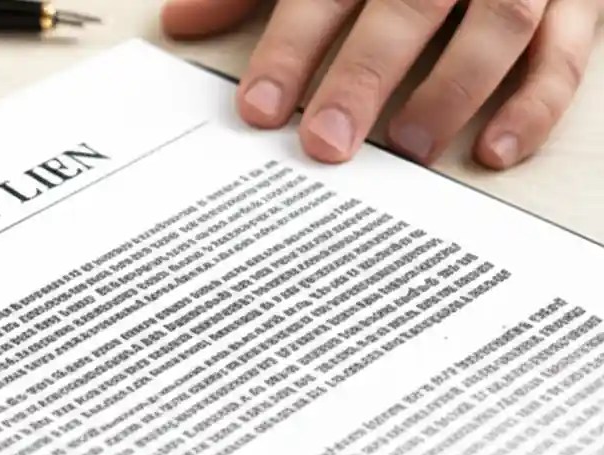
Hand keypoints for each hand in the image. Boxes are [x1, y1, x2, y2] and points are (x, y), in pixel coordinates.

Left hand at [161, 0, 599, 168]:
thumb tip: (179, 22)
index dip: (290, 46)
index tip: (259, 108)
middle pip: (408, 5)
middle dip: (365, 75)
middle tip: (327, 143)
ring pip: (496, 24)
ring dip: (452, 90)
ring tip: (409, 150)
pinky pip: (569, 52)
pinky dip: (536, 104)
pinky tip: (494, 150)